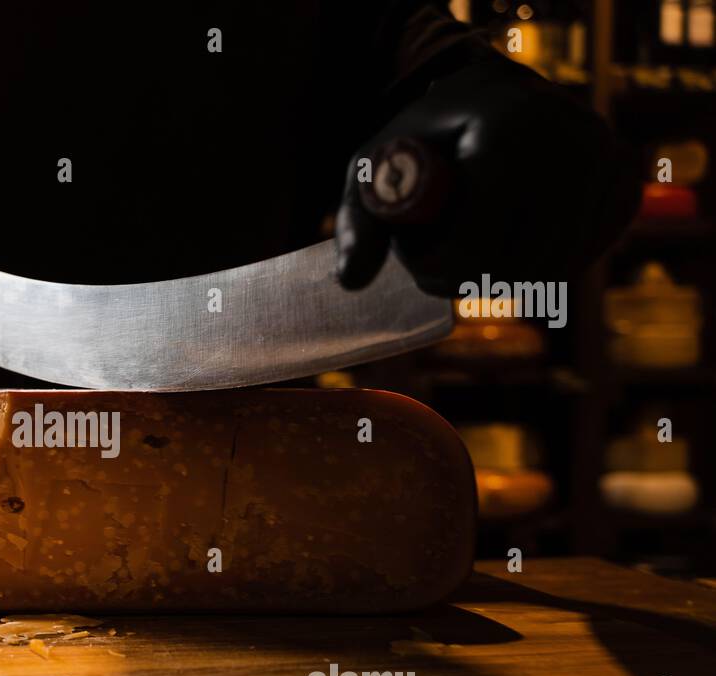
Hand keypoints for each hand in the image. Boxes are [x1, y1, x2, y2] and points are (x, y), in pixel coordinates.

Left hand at [336, 56, 639, 296]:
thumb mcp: (376, 167)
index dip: (432, 265)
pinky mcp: (623, 185)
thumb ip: (357, 223)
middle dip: (463, 278)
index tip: (411, 248)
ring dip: (498, 278)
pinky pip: (576, 261)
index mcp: (511, 132)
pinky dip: (535, 266)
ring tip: (467, 245)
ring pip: (548, 274)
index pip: (474, 246)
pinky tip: (508, 239)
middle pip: (515, 268)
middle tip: (435, 260)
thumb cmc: (426, 137)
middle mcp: (573, 145)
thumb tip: (350, 282)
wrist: (490, 95)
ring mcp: (608, 164)